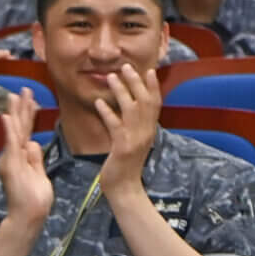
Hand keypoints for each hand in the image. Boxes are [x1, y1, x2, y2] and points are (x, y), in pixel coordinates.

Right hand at [0, 91, 51, 226]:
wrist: (29, 215)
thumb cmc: (35, 198)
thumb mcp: (39, 173)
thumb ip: (35, 158)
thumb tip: (33, 143)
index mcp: (21, 156)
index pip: (26, 131)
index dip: (28, 115)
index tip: (31, 100)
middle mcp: (13, 155)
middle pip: (19, 127)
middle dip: (21, 108)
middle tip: (23, 89)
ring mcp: (11, 159)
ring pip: (14, 131)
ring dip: (15, 112)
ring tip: (15, 95)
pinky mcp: (12, 165)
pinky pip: (11, 144)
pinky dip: (9, 130)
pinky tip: (7, 117)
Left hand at [92, 64, 161, 196]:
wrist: (125, 189)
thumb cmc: (126, 166)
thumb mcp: (134, 143)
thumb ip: (134, 127)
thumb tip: (130, 110)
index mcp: (150, 130)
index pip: (156, 104)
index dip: (154, 86)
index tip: (149, 70)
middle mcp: (146, 132)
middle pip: (145, 101)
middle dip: (136, 82)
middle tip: (126, 66)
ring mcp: (136, 139)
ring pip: (131, 109)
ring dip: (121, 91)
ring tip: (111, 76)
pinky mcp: (123, 147)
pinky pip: (115, 126)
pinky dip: (107, 112)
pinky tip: (98, 103)